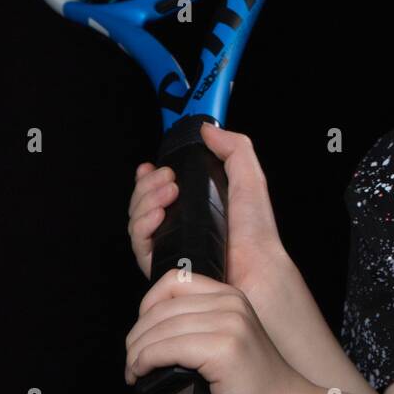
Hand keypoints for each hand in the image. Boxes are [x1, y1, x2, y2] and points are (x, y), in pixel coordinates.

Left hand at [124, 272, 311, 393]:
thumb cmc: (253, 386)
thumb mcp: (228, 340)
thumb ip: (201, 324)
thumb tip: (153, 328)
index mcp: (232, 296)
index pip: (175, 280)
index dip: (147, 304)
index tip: (142, 333)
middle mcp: (231, 304)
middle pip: (162, 306)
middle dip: (137, 335)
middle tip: (132, 360)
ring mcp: (229, 324)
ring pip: (160, 328)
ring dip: (136, 352)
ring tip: (134, 371)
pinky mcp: (224, 349)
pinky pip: (167, 348)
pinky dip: (145, 361)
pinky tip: (142, 373)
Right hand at [127, 123, 287, 311]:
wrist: (254, 266)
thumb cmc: (255, 231)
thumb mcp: (248, 177)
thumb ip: (233, 147)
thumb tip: (208, 128)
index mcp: (195, 205)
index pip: (159, 187)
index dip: (149, 176)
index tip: (150, 165)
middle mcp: (179, 224)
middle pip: (143, 200)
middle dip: (148, 183)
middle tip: (168, 177)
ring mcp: (169, 244)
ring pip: (138, 218)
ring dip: (145, 199)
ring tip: (168, 191)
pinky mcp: (162, 264)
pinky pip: (139, 244)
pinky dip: (143, 225)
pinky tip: (158, 215)